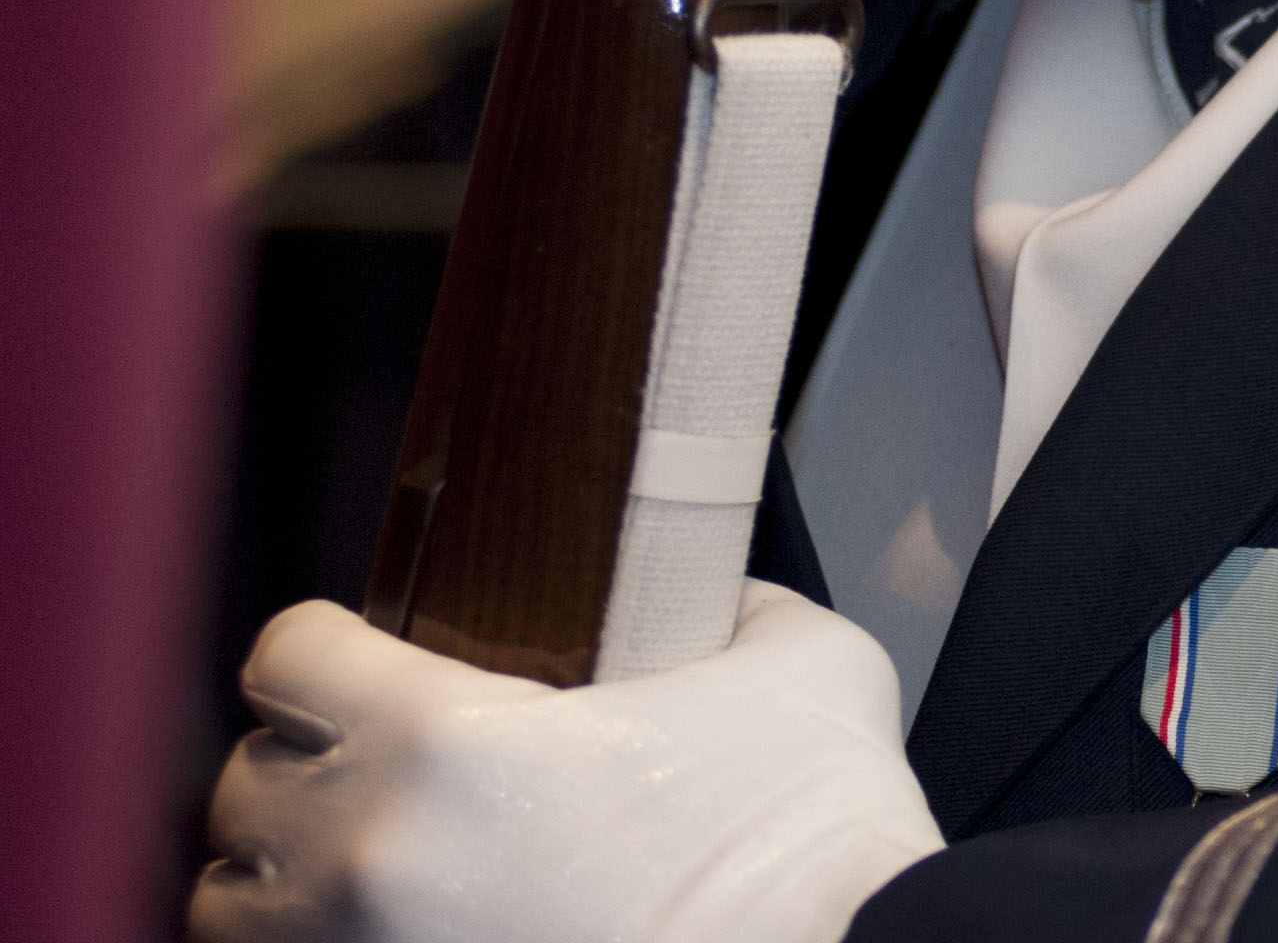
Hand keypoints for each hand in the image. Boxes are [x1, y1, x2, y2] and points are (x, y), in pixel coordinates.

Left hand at [198, 583, 942, 942]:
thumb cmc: (812, 848)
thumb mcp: (800, 659)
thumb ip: (728, 603)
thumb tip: (702, 599)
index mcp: (443, 747)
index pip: (286, 659)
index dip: (330, 643)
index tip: (367, 653)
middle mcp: (368, 864)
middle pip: (242, 786)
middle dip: (311, 766)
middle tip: (388, 764)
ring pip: (233, 907)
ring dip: (287, 877)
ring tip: (376, 862)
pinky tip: (411, 923)